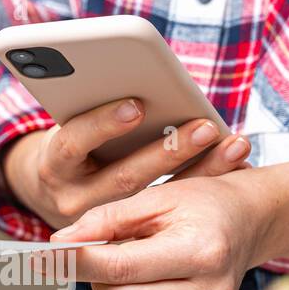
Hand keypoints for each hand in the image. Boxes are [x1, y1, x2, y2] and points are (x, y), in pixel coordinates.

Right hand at [2, 98, 249, 229]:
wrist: (59, 194)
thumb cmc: (73, 143)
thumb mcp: (68, 120)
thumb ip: (84, 99)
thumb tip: (91, 53)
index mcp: (54, 163)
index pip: (72, 142)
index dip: (102, 123)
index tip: (136, 105)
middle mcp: (73, 200)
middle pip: (123, 177)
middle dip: (167, 150)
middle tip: (205, 127)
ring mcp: (103, 224)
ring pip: (154, 201)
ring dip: (198, 172)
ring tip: (232, 146)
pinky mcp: (132, 236)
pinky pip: (171, 213)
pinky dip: (203, 187)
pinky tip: (234, 166)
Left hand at [52, 174, 266, 289]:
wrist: (245, 224)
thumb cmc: (198, 206)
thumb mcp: (153, 198)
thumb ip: (103, 220)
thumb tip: (58, 245)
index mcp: (202, 252)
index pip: (120, 268)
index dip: (73, 262)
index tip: (41, 256)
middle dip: (97, 281)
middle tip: (104, 257)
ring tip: (125, 278)